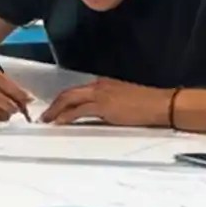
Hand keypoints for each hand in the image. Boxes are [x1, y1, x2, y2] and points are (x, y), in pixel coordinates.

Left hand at [39, 78, 174, 126]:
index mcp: (104, 84)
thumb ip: (108, 104)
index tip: (56, 109)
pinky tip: (59, 122)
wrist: (160, 104)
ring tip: (47, 120)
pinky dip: (66, 116)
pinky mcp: (103, 106)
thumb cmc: (147, 104)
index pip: (78, 91)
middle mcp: (99, 86)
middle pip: (69, 93)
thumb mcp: (123, 100)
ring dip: (56, 110)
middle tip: (45, 115)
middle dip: (54, 104)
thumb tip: (98, 114)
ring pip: (70, 99)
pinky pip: (78, 110)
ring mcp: (100, 94)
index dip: (64, 100)